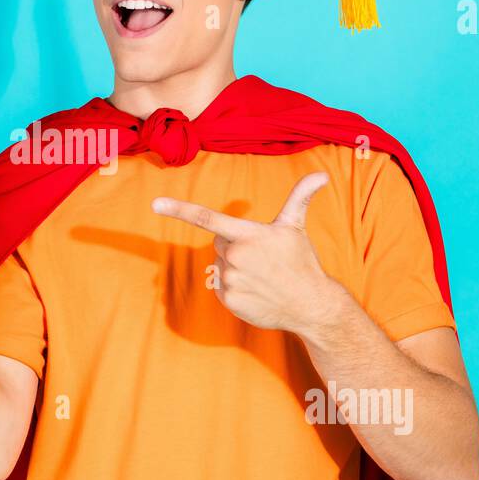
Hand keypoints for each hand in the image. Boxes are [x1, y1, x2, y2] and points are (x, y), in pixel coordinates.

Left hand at [151, 171, 343, 334]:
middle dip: (235, 246)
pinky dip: (234, 286)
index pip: (208, 219)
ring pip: (220, 264)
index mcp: (248, 235)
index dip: (179, 210)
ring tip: (261, 275)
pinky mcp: (228, 300)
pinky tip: (255, 290)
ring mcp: (230, 280)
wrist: (311, 305)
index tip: (156, 204)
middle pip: (219, 243)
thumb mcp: (296, 227)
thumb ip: (301, 197)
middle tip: (262, 257)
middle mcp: (235, 257)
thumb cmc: (302, 262)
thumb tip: (322, 174)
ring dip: (235, 267)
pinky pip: (220, 285)